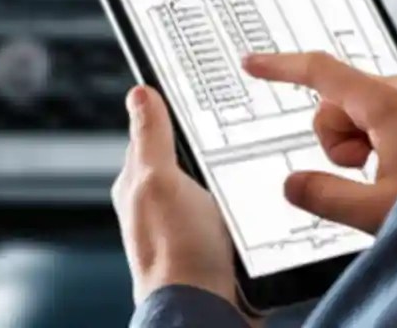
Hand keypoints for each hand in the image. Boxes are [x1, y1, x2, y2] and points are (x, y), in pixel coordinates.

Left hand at [112, 86, 236, 307]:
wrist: (206, 309)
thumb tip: (139, 95)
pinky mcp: (214, 243)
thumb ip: (151, 138)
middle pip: (186, 157)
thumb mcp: (160, 181)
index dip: (169, 111)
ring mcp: (187, 225)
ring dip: (230, 174)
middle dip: (206, 143)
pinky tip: (258, 195)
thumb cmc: (176, 253)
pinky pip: (231, 210)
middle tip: (231, 123)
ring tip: (251, 159)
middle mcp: (159, 205)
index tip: (192, 91)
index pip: (150, 133)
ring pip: (212, 183)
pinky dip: (243, 201)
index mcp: (138, 185)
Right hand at [243, 52, 396, 234]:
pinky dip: (383, 141)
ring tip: (394, 175)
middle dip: (337, 140)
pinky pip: (388, 116)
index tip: (252, 62)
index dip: (281, 68)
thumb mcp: (379, 211)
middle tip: (366, 175)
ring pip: (362, 111)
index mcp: (388, 102)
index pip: (320, 72)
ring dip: (362, 144)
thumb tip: (292, 185)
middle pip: (337, 101)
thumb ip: (326, 196)